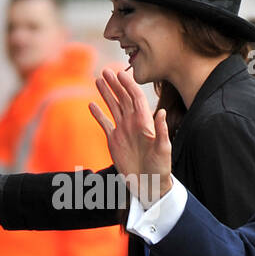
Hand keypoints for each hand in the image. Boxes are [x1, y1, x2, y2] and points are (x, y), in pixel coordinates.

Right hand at [90, 67, 172, 206]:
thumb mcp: (163, 149)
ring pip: (113, 107)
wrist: (149, 184)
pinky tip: (91, 105)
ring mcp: (123, 131)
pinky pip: (105, 124)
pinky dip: (98, 114)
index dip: (128, 85)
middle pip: (123, 98)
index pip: (136, 98)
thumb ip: (161, 131)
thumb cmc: (160, 168)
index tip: (120, 73)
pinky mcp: (114, 141)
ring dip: (106, 94)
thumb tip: (161, 113)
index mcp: (145, 122)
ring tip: (98, 80)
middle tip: (105, 71)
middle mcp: (133, 123)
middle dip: (115, 84)